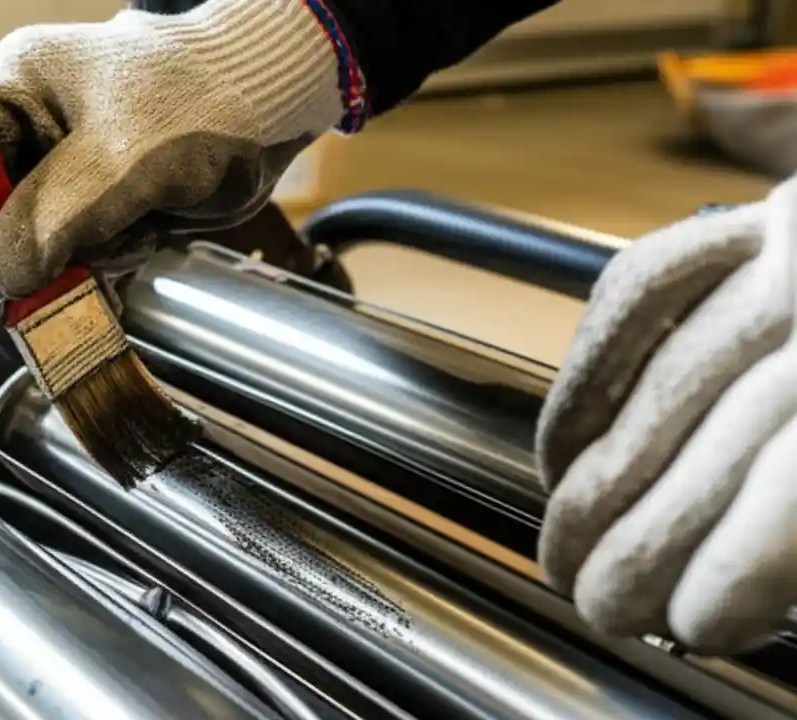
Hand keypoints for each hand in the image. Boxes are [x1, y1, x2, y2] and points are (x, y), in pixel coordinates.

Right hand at [0, 0, 356, 313]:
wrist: (270, 110)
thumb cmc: (201, 104)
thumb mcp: (123, 158)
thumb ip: (55, 216)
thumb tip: (3, 273)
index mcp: (16, 87)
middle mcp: (29, 127)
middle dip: (12, 252)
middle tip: (38, 286)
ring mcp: (64, 168)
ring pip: (30, 243)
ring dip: (71, 260)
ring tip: (127, 234)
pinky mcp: (98, 202)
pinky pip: (75, 253)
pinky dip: (102, 262)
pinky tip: (140, 236)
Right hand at [537, 175, 796, 652]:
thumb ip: (793, 530)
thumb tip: (724, 596)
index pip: (781, 504)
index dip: (724, 574)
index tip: (688, 622)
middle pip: (713, 447)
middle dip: (637, 542)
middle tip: (601, 599)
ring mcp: (791, 254)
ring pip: (662, 383)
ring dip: (593, 479)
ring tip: (566, 539)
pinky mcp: (759, 221)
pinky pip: (643, 287)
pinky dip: (589, 369)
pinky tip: (565, 438)